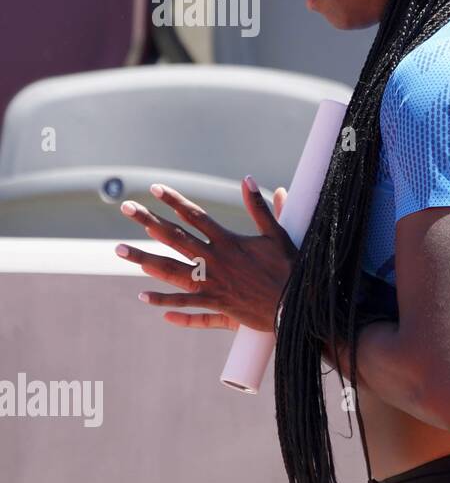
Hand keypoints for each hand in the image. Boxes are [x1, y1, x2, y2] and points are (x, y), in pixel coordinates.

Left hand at [115, 176, 294, 332]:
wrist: (297, 303)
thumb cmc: (289, 267)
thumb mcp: (277, 233)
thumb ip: (261, 207)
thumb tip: (248, 179)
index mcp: (229, 241)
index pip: (195, 216)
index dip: (174, 201)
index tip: (154, 188)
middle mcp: (215, 260)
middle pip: (174, 237)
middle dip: (148, 220)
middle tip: (126, 207)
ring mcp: (212, 283)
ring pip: (170, 269)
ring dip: (143, 258)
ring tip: (118, 249)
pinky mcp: (216, 303)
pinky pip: (185, 302)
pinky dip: (164, 300)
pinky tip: (143, 295)